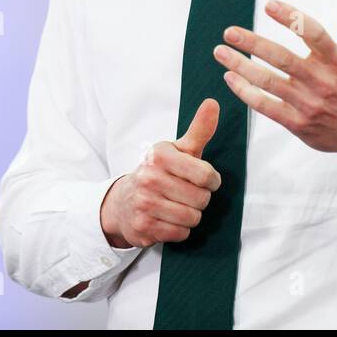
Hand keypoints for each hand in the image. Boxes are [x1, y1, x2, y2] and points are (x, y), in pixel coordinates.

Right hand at [100, 99, 223, 248]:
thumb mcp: (178, 150)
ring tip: (177, 207)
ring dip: (190, 216)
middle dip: (199, 200)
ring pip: (192, 218)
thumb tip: (213, 103)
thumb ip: (199, 129)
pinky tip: (167, 220)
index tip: (204, 180)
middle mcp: (149, 177)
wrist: (123, 201)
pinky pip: (180, 234)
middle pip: (201, 200)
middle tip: (185, 194)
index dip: (211, 181)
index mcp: (160, 156)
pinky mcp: (143, 226)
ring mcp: (144, 203)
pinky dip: (179, 230)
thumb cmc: (158, 173)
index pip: (205, 175)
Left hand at [211, 0, 336, 163]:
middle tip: (229, 32)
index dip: (291, 18)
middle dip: (252, 45)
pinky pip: (266, 106)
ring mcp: (308, 103)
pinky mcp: (298, 122)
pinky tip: (230, 77)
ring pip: (268, 82)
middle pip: (282, 59)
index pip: (313, 34)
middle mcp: (321, 81)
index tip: (269, 4)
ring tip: (221, 52)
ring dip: (241, 66)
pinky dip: (246, 92)